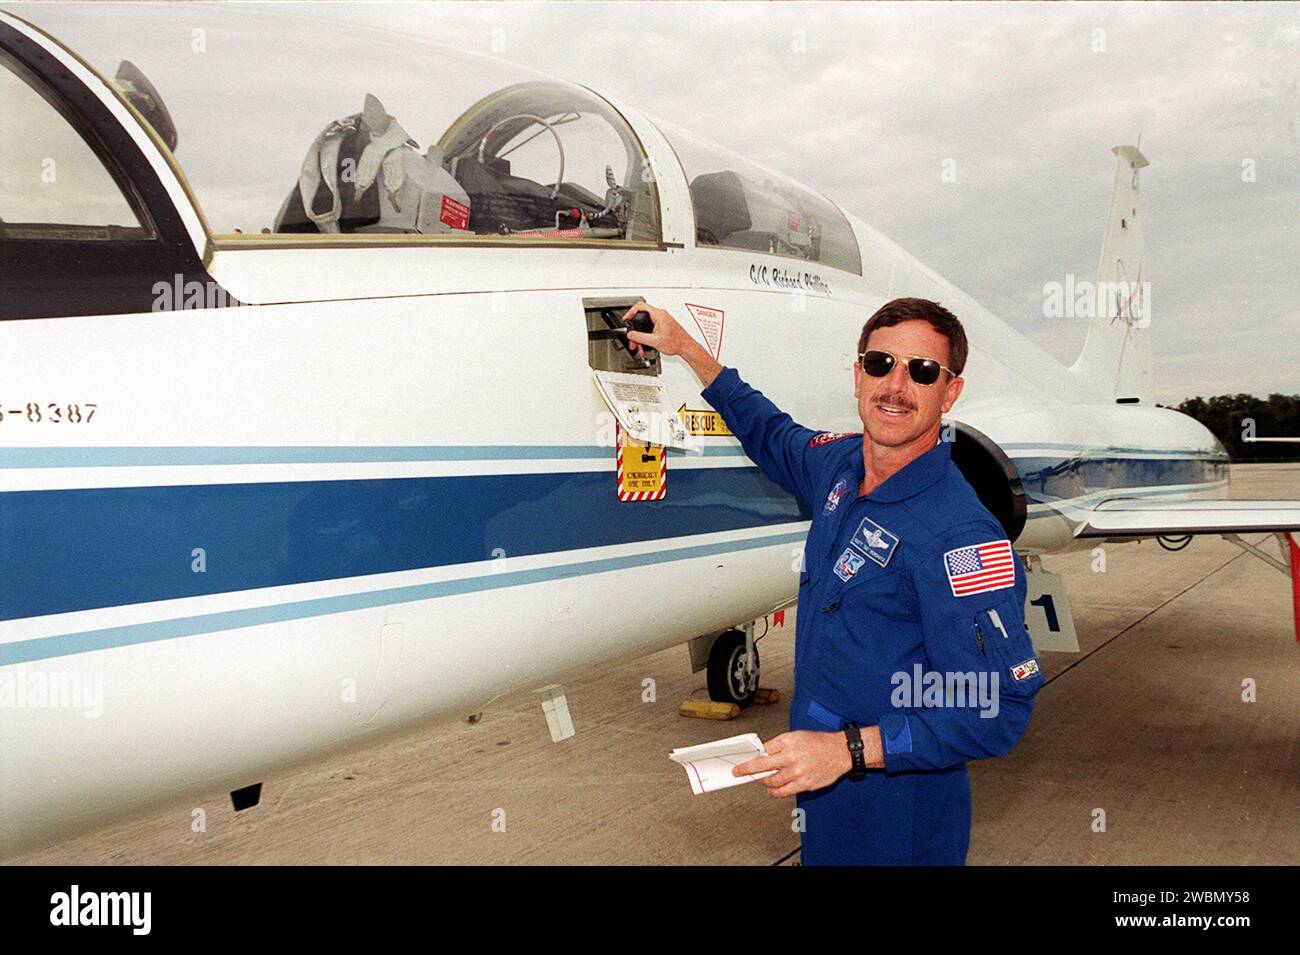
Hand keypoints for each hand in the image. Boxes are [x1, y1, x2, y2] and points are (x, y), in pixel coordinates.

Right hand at [621, 301, 695, 357]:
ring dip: (640, 336)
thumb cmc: (677, 342)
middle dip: (635, 330)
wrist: (686, 347)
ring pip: (645, 325)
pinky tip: (645, 345)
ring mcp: (662, 320)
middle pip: (641, 318)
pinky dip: (646, 336)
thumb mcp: (655, 341)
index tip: (626, 319)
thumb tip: (631, 334)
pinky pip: (650, 328)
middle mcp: (661, 315)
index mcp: (659, 315)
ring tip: (639, 346)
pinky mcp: (663, 325)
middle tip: (632, 339)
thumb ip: (640, 337)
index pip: (640, 306)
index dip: (630, 312)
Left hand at [731, 731, 852, 798]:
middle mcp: (791, 758)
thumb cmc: (819, 743)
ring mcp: (798, 773)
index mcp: (788, 744)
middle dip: (749, 772)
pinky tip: (772, 790)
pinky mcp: (804, 785)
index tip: (740, 766)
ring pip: (772, 782)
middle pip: (763, 768)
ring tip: (762, 781)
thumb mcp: (795, 737)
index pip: (762, 753)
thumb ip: (778, 746)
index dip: (749, 761)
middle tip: (742, 774)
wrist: (839, 752)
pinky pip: (784, 792)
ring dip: (764, 782)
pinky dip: (775, 792)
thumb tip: (764, 754)